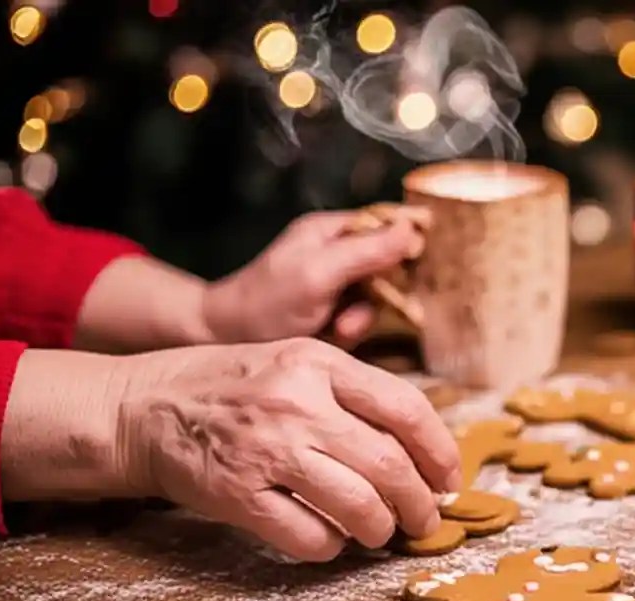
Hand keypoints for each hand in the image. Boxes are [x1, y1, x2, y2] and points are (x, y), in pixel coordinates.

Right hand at [113, 338, 459, 559]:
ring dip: (381, 529)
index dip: (440, 452)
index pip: (406, 409)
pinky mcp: (237, 494)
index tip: (449, 479)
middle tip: (424, 520)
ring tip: (380, 532)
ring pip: (358, 505)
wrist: (143, 406)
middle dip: (419, 504)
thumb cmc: (232, 386)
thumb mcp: (295, 362)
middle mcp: (297, 403)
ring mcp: (266, 450)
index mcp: (320, 363)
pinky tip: (331, 539)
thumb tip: (420, 449)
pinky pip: (309, 536)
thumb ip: (352, 394)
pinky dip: (331, 547)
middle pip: (389, 465)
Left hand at [202, 210, 425, 346]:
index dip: (405, 246)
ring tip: (336, 331)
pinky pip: (359, 319)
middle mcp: (335, 252)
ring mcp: (333, 283)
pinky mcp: (329, 312)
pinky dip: (349, 332)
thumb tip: (413, 230)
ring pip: (375, 298)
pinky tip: (330, 338)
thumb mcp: (320, 273)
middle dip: (377, 296)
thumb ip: (366, 252)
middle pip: (387, 266)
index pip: (386, 225)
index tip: (412, 274)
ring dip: (361, 319)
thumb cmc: (267, 302)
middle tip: (352, 317)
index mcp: (331, 230)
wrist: (221, 341)